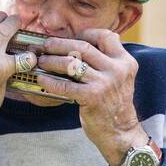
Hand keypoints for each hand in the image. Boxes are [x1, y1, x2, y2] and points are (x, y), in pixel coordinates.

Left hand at [32, 28, 146, 165]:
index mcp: (124, 61)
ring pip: (71, 63)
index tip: (71, 37)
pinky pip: (65, 85)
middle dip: (59, 44)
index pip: (105, 36)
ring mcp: (105, 83)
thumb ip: (108, 61)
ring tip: (41, 61)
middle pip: (83, 46)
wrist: (120, 132)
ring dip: (52, 61)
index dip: (86, 33)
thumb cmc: (114, 104)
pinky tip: (42, 79)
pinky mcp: (92, 97)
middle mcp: (117, 69)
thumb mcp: (120, 78)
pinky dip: (50, 82)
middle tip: (45, 46)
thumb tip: (83, 43)